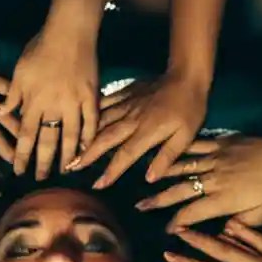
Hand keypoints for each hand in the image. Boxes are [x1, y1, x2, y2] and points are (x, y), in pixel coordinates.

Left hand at [0, 26, 98, 179]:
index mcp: (33, 101)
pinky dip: (89, 138)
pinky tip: (87, 150)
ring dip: (67, 156)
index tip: (18, 172)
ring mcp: (74, 103)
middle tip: (40, 179)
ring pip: (70, 136)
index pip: (24, 136)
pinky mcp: (91, 97)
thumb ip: (11, 96)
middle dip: (43, 162)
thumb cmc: (40, 48)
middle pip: (47, 141)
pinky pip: (92, 122)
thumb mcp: (19, 72)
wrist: (69, 32)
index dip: (21, 156)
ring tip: (65, 170)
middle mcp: (53, 107)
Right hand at [73, 75, 208, 188]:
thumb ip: (166, 157)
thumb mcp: (186, 136)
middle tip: (70, 167)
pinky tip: (81, 118)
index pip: (124, 155)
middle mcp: (131, 119)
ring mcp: (126, 104)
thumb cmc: (190, 109)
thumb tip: (149, 178)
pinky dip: (92, 112)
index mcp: (147, 131)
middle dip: (87, 154)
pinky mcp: (125, 93)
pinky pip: (104, 103)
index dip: (110, 171)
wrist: (187, 76)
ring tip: (71, 147)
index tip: (97, 185)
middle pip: (105, 138)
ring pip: (100, 121)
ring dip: (85, 135)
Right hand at [135, 135, 261, 229]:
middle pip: (180, 191)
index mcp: (222, 199)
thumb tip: (220, 232)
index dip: (176, 223)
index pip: (192, 213)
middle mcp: (212, 180)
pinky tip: (167, 152)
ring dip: (163, 175)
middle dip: (158, 201)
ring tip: (146, 180)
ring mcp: (214, 159)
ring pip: (182, 168)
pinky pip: (195, 147)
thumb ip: (239, 225)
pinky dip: (180, 151)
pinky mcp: (219, 144)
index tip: (167, 230)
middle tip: (140, 207)